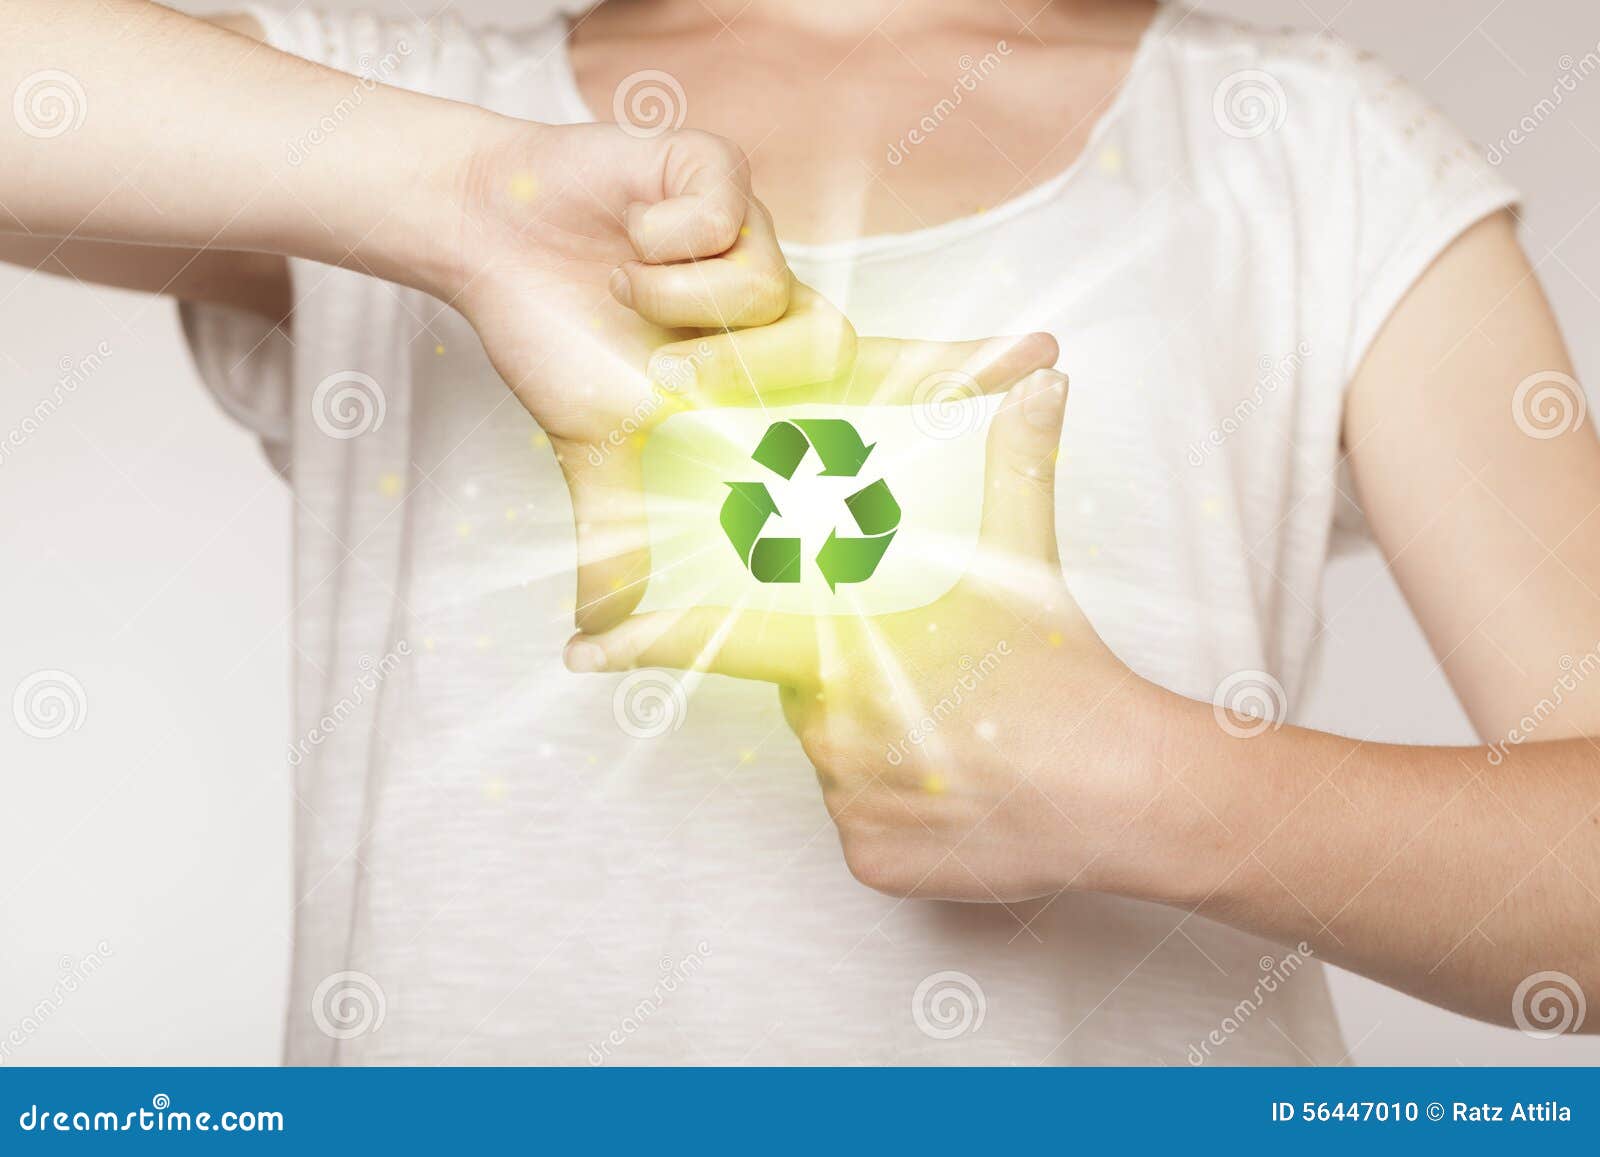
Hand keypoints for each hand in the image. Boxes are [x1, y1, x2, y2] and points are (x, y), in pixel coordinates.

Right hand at [437, 119, 1055, 629]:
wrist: (493, 239)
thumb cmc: (560, 336)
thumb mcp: (600, 453)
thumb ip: (623, 542)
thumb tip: (594, 638)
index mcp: (769, 361)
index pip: (885, 367)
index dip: (965, 367)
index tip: (1049, 359)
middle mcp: (777, 297)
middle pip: (820, 343)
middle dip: (731, 370)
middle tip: (659, 378)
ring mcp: (752, 233)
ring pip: (766, 282)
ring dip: (679, 305)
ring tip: (625, 292)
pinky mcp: (715, 169)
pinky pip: (715, 215)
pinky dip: (657, 237)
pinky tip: (626, 234)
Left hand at [562, 368, 1168, 901]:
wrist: (1120, 790)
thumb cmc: (1060, 669)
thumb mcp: (1028, 560)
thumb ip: (1016, 466)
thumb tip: (1044, 383)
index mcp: (845, 645)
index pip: (721, 636)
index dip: (645, 639)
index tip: (581, 646)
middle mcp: (828, 725)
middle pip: (806, 697)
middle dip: (849, 684)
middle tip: (930, 682)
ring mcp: (846, 799)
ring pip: (837, 762)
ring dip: (883, 744)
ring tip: (961, 734)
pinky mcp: (871, 859)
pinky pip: (865, 825)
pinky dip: (903, 808)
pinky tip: (965, 790)